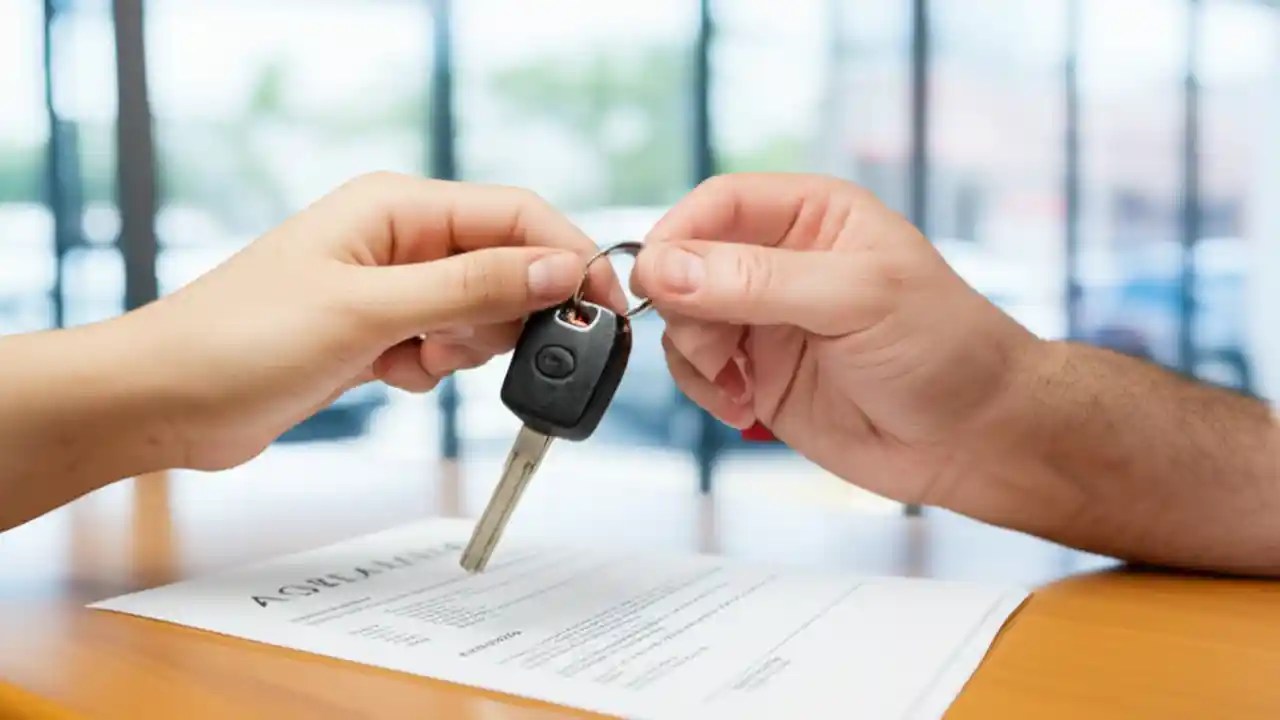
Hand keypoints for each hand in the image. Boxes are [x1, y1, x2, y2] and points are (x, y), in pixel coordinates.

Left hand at [122, 172, 620, 470]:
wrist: (166, 401)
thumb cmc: (239, 339)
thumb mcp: (369, 310)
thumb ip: (471, 286)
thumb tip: (557, 267)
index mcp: (396, 206)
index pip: (513, 214)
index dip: (565, 256)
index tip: (601, 305)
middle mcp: (399, 240)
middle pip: (503, 264)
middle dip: (503, 314)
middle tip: (467, 346)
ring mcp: (390, 288)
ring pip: (478, 312)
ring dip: (462, 347)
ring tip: (408, 360)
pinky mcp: (380, 332)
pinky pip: (444, 345)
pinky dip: (430, 368)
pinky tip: (385, 373)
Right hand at [634, 173, 1040, 505]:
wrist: (975, 438)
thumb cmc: (942, 348)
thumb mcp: (854, 298)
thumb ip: (756, 280)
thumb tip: (664, 267)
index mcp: (812, 215)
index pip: (720, 203)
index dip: (680, 234)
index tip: (655, 275)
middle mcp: (780, 262)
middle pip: (688, 262)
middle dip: (686, 306)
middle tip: (715, 347)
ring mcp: (766, 320)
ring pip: (684, 319)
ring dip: (695, 354)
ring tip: (738, 384)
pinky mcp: (758, 375)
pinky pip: (698, 370)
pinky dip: (706, 390)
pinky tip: (744, 408)